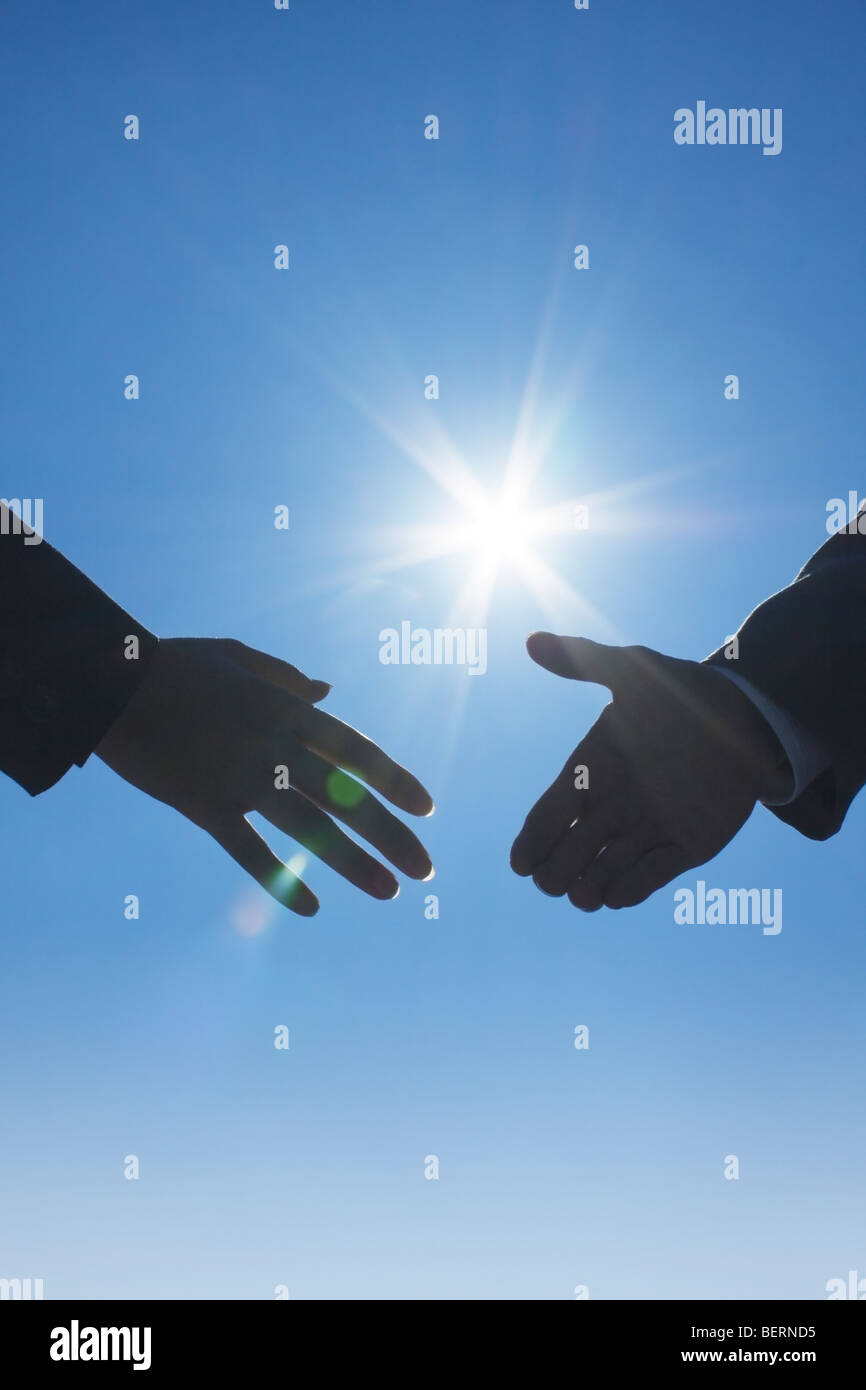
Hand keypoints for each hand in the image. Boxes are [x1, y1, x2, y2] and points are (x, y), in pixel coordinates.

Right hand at [96, 637, 433, 914]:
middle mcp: (271, 746)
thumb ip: (287, 679)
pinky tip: (312, 907)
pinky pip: (247, 850)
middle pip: (343, 797)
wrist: (108, 681)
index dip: (394, 780)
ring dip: (352, 863)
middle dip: (389, 834)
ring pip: (307, 828)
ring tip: (389, 892)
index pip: (355, 750)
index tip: (427, 809)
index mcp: (283, 709)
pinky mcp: (202, 805)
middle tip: (426, 869)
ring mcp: (238, 778)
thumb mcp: (238, 658)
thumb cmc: (175, 665)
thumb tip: (329, 693)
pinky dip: (278, 880)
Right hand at [510, 633, 790, 910]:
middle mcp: (610, 808)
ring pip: (600, 877)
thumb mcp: (634, 671)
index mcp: (589, 772)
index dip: (531, 843)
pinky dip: (628, 891)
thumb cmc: (683, 691)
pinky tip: (618, 892)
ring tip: (587, 892)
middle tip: (558, 878)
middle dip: (555, 873)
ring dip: (587, 890)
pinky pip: (646, 882)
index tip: (522, 864)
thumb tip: (531, 642)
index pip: (547, 818)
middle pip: (565, 857)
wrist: (746, 715)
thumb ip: (584, 661)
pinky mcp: (683, 849)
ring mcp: (644, 831)